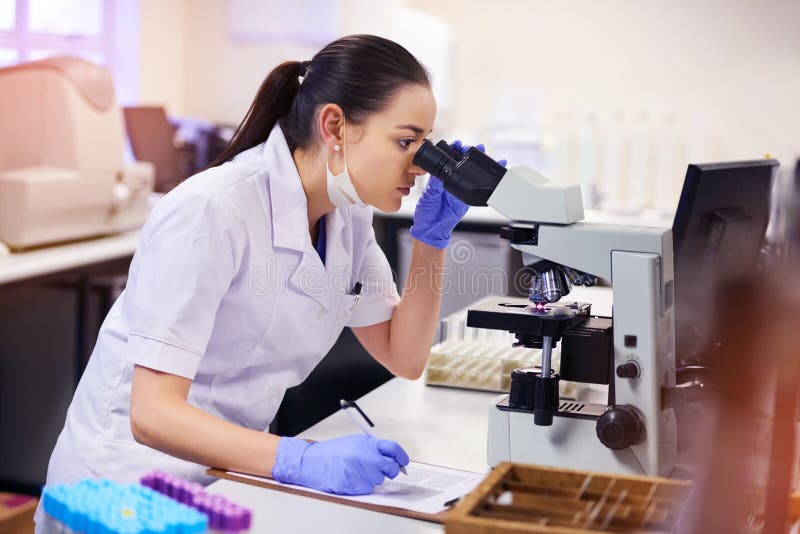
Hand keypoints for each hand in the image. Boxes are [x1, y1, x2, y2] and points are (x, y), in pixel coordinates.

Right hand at [271, 434, 409, 494]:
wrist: (311, 462)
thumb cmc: (332, 452)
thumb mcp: (354, 442)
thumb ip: (373, 447)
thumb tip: (390, 456)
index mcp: (367, 444)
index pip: (393, 448)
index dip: (401, 456)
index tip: (403, 461)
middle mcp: (365, 457)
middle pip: (390, 467)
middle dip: (389, 469)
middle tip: (380, 468)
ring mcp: (360, 472)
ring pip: (378, 480)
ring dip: (371, 477)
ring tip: (356, 470)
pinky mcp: (353, 486)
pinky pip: (367, 489)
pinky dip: (362, 486)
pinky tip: (350, 478)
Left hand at [410, 140, 505, 248]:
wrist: (432, 229)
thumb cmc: (426, 213)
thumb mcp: (428, 197)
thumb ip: (435, 186)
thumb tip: (441, 175)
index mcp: (440, 179)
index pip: (448, 160)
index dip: (454, 151)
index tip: (458, 144)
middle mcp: (451, 182)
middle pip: (462, 164)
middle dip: (470, 154)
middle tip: (477, 146)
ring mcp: (460, 190)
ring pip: (471, 174)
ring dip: (479, 163)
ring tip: (485, 153)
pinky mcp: (467, 199)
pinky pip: (478, 189)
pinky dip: (487, 181)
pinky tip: (494, 172)